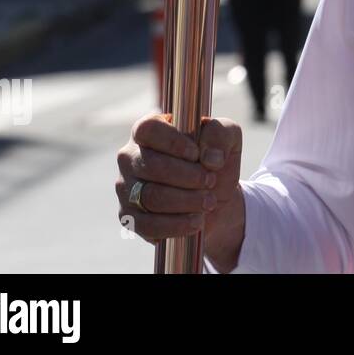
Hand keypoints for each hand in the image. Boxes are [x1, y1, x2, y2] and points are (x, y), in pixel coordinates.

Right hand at [115, 113, 244, 269]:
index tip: (197, 154)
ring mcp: (126, 187)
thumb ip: (220, 135)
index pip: (148, 129)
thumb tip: (210, 157)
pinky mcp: (128, 216)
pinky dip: (175, 225)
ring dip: (186, 201)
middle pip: (152, 166)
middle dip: (188, 176)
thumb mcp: (227, 139)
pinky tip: (196, 222)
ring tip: (209, 202)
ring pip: (151, 196)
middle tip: (211, 181)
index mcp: (149, 130)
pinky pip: (147, 225)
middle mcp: (130, 157)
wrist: (214, 198)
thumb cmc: (214, 161)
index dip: (173, 142)